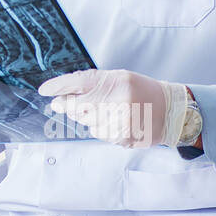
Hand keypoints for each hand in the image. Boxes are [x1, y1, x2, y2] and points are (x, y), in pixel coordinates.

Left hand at [38, 69, 191, 147]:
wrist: (172, 111)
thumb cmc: (141, 91)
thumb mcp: (119, 78)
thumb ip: (91, 84)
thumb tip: (60, 97)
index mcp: (115, 81)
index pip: (78, 82)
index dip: (58, 86)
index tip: (44, 91)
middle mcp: (117, 100)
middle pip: (77, 105)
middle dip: (68, 105)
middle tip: (66, 104)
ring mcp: (120, 121)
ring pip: (86, 122)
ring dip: (88, 117)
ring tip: (107, 110)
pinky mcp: (123, 137)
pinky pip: (98, 133)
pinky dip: (100, 128)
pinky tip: (115, 121)